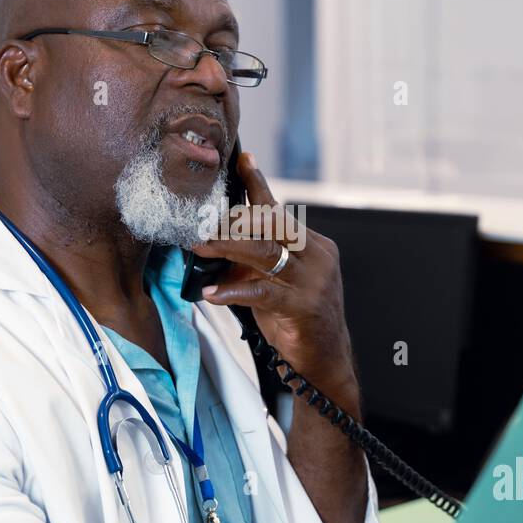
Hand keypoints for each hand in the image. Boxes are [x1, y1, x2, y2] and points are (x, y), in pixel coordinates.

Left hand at [191, 152, 358, 409]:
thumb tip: (211, 243)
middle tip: (198, 217)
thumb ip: (251, 262)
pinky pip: (264, 293)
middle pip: (272, 224)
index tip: (241, 159)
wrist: (325, 363)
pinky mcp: (305, 307)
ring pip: (266, 252)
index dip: (257, 183)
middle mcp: (317, 256)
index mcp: (311, 245)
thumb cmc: (295, 321)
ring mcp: (314, 281)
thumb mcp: (272, 283)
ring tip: (198, 245)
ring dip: (227, 247)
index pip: (278, 209)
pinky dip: (234, 291)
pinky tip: (211, 294)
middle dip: (232, 218)